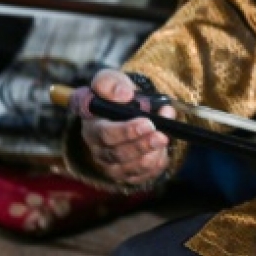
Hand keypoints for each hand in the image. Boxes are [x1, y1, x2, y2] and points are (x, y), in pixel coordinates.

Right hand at [80, 69, 175, 186]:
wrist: (129, 107)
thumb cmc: (117, 94)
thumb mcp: (110, 80)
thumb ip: (111, 83)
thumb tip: (124, 95)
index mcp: (91, 123)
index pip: (103, 132)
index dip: (125, 131)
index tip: (146, 122)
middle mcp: (97, 147)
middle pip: (117, 153)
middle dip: (142, 144)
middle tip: (160, 133)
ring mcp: (110, 163)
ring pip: (129, 167)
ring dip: (150, 154)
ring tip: (164, 138)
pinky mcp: (125, 173)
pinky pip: (141, 175)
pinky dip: (155, 164)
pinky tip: (162, 150)